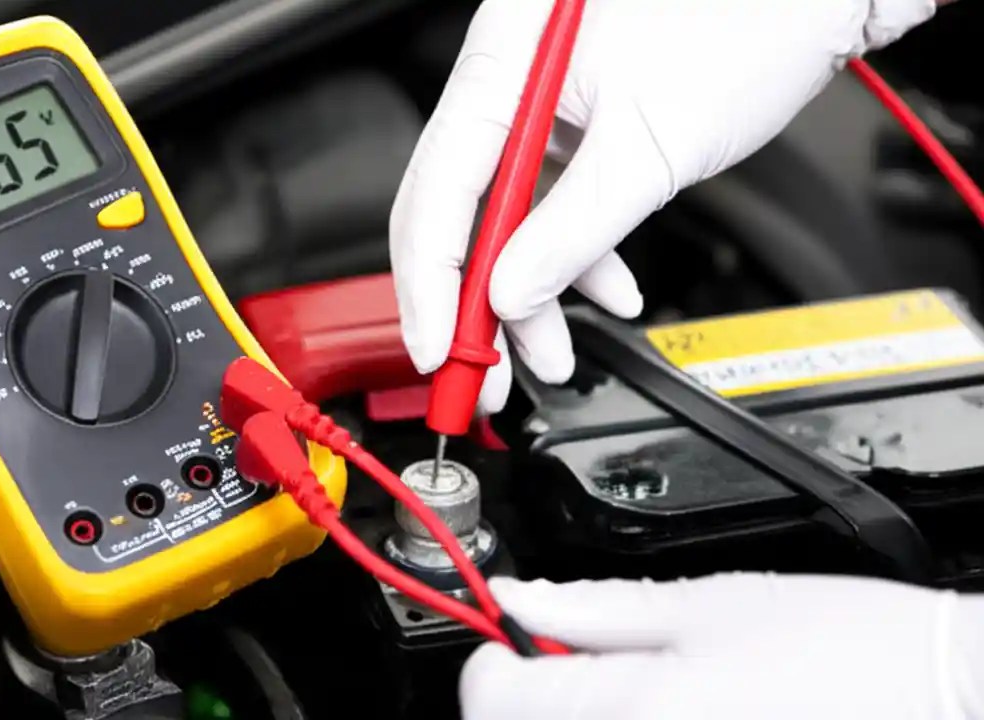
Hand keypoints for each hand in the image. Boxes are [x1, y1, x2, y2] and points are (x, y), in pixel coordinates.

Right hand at [389, 0, 936, 413]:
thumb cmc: (750, 23)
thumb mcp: (650, 148)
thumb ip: (573, 229)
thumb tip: (513, 295)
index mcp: (504, 62)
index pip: (439, 187)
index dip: (431, 280)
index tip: (438, 348)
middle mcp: (508, 78)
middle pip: (459, 208)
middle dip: (473, 301)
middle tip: (477, 372)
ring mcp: (540, 103)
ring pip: (507, 217)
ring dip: (528, 293)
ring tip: (547, 352)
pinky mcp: (576, 124)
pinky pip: (553, 203)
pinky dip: (574, 255)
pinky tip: (606, 291)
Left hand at [461, 574, 983, 718]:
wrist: (946, 695)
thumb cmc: (855, 653)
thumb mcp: (712, 602)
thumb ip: (598, 607)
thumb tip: (518, 597)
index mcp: (634, 710)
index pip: (490, 693)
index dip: (495, 653)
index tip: (517, 635)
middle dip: (531, 692)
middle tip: (574, 659)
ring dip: (571, 717)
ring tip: (633, 689)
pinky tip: (666, 714)